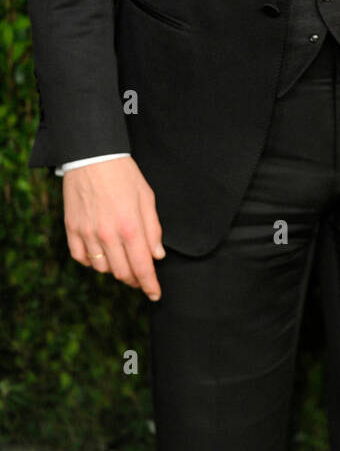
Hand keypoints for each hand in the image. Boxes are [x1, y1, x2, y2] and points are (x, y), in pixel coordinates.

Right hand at [63, 157, 164, 299]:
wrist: (92, 156)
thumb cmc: (123, 175)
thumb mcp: (147, 197)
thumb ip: (153, 229)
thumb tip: (157, 255)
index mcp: (130, 227)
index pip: (142, 267)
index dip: (150, 285)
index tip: (155, 294)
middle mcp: (107, 235)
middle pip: (122, 273)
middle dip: (135, 280)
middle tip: (141, 278)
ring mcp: (87, 234)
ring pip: (102, 269)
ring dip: (115, 269)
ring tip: (122, 258)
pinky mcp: (72, 230)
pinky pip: (81, 258)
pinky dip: (92, 262)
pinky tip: (101, 254)